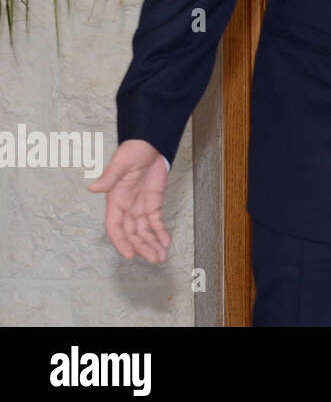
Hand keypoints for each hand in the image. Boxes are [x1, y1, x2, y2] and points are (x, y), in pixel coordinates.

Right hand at [90, 139, 171, 262]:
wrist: (150, 143)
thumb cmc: (132, 151)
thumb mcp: (121, 163)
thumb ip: (109, 177)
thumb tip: (93, 188)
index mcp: (115, 201)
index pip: (115, 227)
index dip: (121, 242)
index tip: (129, 255)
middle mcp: (126, 207)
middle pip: (132, 233)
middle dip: (143, 247)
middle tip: (155, 259)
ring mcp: (140, 206)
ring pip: (145, 230)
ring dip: (152, 243)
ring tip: (161, 256)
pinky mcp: (153, 202)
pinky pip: (156, 221)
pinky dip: (161, 232)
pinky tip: (166, 242)